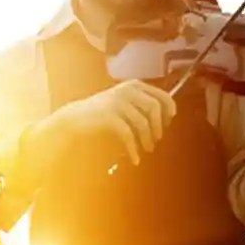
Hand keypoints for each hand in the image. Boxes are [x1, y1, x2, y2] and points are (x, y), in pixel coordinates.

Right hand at [50, 80, 176, 165]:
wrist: (75, 118)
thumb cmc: (102, 113)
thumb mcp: (123, 102)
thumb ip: (141, 104)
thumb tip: (166, 116)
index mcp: (133, 85)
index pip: (161, 95)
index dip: (169, 110)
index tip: (168, 122)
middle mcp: (126, 90)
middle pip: (154, 108)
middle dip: (158, 126)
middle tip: (157, 139)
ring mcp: (117, 102)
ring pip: (143, 123)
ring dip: (147, 139)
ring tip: (147, 148)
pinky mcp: (109, 116)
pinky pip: (128, 134)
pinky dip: (133, 148)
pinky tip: (135, 158)